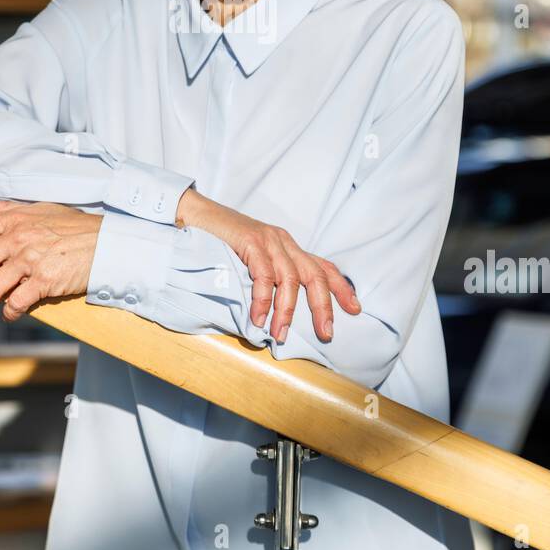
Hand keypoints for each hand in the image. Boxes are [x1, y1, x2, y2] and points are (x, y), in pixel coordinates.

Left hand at [0, 194, 102, 322]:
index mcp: (12, 220)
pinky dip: (9, 312)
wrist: (107, 243)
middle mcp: (16, 239)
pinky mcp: (42, 281)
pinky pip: (16, 302)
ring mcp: (28, 261)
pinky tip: (10, 314)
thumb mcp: (40, 210)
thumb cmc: (75, 226)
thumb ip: (6, 208)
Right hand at [176, 189, 359, 343]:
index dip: (341, 288)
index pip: (322, 266)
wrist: (194, 214)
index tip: (355, 309)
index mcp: (288, 246)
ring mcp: (268, 239)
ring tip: (280, 335)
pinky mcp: (250, 240)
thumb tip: (277, 312)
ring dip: (287, 311)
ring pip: (291, 278)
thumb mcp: (252, 259)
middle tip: (326, 332)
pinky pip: (264, 275)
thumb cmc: (221, 242)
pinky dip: (263, 299)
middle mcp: (283, 241)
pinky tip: (258, 317)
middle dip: (323, 306)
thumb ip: (268, 277)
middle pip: (315, 275)